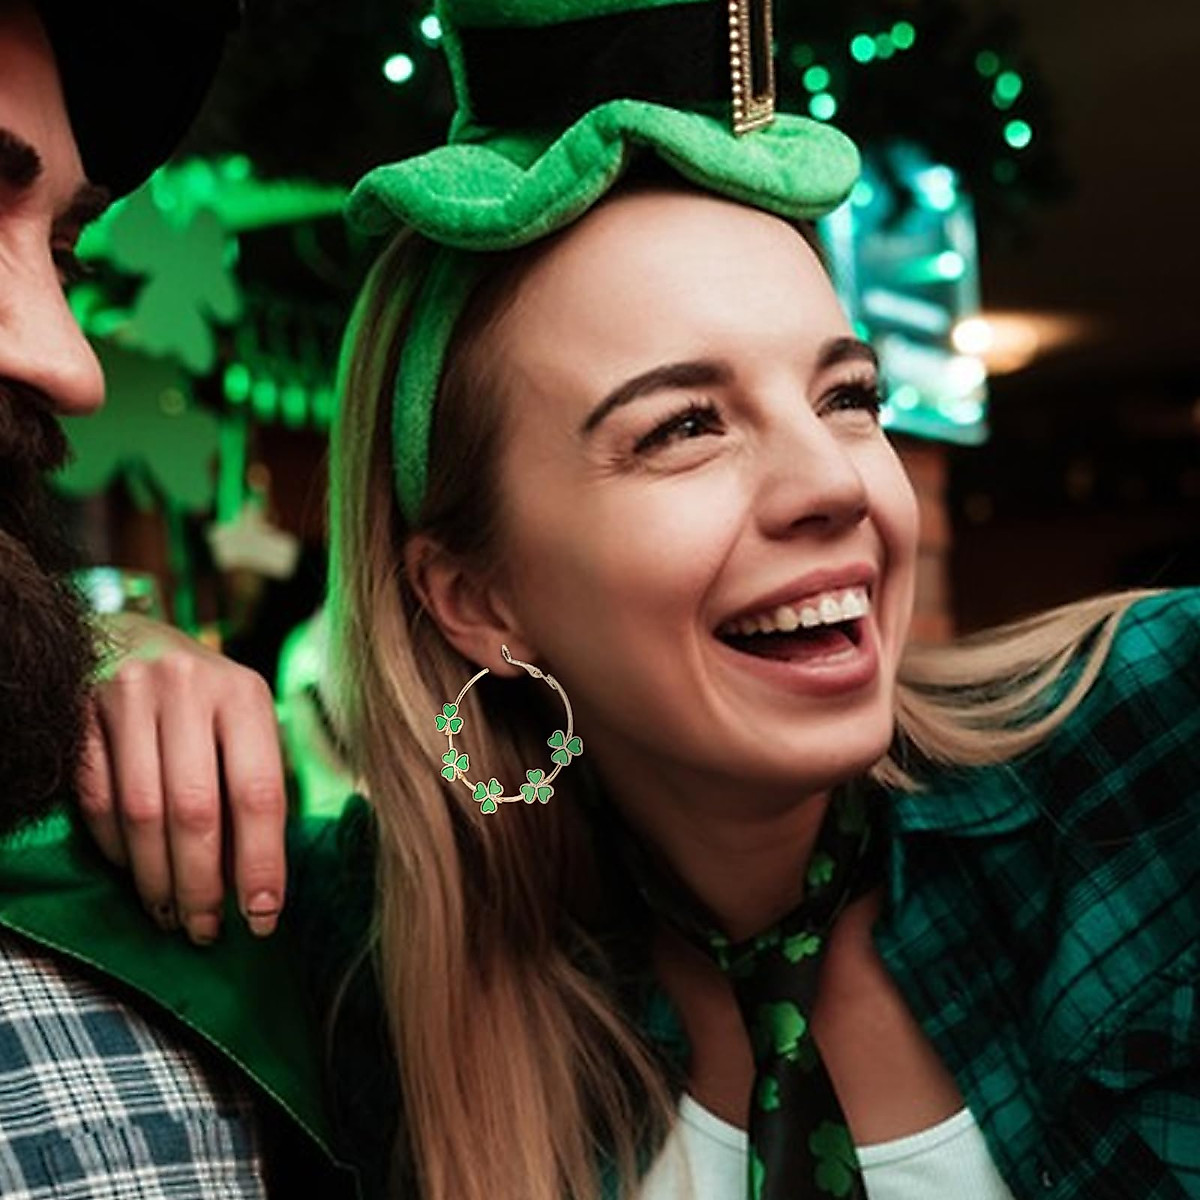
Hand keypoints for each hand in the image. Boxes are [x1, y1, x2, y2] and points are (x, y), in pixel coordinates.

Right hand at [79, 613, 286, 944]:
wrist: (130, 637)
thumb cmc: (203, 699)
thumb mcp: (245, 723)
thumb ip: (255, 785)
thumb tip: (258, 883)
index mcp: (245, 693)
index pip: (258, 793)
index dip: (261, 863)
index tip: (264, 917)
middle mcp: (188, 687)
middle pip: (195, 811)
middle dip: (203, 885)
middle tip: (207, 931)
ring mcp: (127, 696)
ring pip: (141, 814)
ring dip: (157, 880)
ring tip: (172, 917)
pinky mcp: (78, 711)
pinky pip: (97, 801)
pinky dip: (116, 849)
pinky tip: (135, 874)